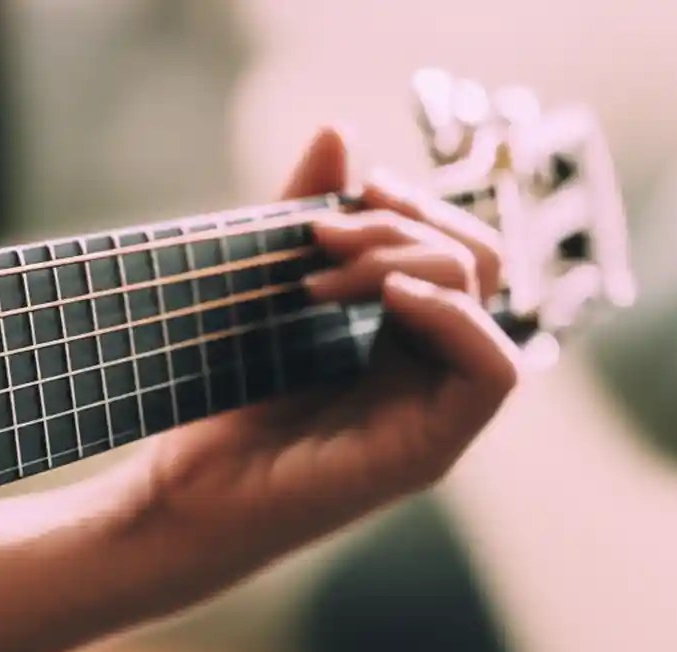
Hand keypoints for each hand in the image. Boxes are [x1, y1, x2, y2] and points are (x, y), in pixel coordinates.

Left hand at [124, 127, 519, 609]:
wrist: (182, 494)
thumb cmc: (219, 400)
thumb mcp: (264, 289)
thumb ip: (306, 218)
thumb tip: (340, 133)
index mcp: (401, 333)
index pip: (457, 248)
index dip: (419, 204)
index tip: (354, 189)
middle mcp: (429, 368)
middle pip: (480, 262)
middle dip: (408, 223)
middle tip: (323, 233)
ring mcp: (434, 412)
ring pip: (486, 301)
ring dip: (407, 259)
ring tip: (318, 273)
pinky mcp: (429, 451)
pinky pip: (494, 370)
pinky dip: (450, 316)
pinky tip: (383, 299)